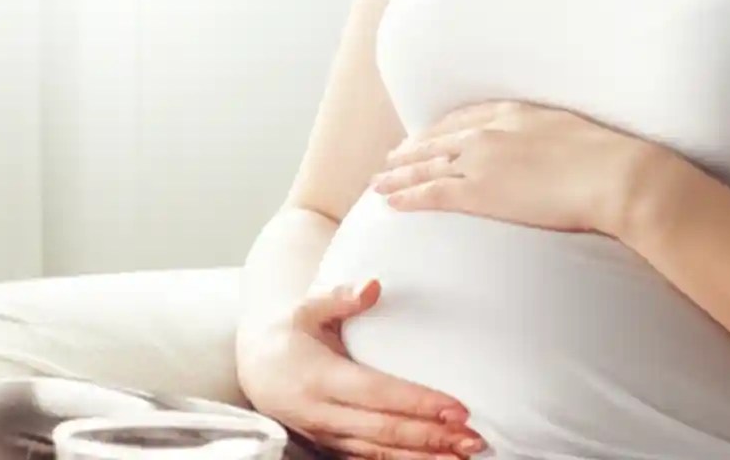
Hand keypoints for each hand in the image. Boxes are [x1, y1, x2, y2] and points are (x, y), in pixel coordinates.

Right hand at [237, 280, 485, 459]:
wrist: (255, 365)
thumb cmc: (289, 331)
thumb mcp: (308, 307)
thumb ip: (340, 297)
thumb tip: (373, 286)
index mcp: (319, 376)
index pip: (377, 392)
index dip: (418, 401)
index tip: (457, 407)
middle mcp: (323, 412)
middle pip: (384, 429)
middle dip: (431, 435)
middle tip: (474, 438)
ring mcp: (327, 434)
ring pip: (379, 451)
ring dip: (423, 456)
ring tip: (463, 455)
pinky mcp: (331, 445)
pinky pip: (369, 459)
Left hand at [372, 101, 661, 236]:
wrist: (614, 175)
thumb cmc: (611, 161)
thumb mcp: (578, 135)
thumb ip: (556, 140)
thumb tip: (560, 152)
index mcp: (517, 112)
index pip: (466, 117)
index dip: (441, 128)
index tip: (427, 135)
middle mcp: (491, 131)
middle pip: (438, 138)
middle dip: (411, 149)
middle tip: (391, 158)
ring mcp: (482, 160)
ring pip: (426, 165)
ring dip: (398, 174)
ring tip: (378, 183)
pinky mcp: (479, 191)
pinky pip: (431, 193)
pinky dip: (406, 196)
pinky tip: (389, 202)